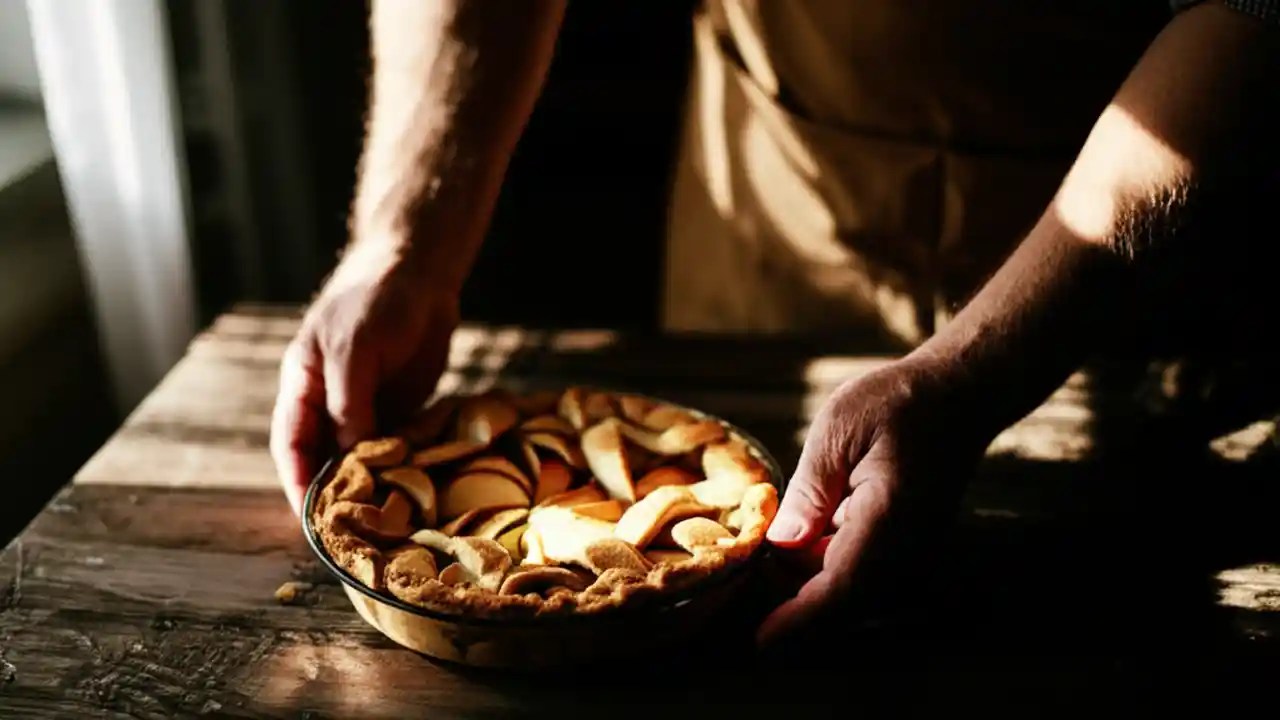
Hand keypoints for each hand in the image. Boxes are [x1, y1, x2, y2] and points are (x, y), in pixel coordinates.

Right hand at [269, 243, 459, 515]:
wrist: (421, 269)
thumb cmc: (377, 298)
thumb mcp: (356, 348)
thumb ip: (348, 402)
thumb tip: (347, 457)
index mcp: (302, 385)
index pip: (290, 445)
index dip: (296, 483)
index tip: (312, 521)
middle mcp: (329, 402)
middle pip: (323, 459)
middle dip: (334, 496)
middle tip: (353, 536)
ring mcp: (366, 406)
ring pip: (362, 458)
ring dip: (373, 487)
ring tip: (387, 526)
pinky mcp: (401, 407)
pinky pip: (398, 446)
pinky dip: (405, 469)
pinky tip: (418, 495)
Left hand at [756, 358, 990, 647]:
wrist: (959, 395)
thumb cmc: (897, 403)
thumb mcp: (838, 432)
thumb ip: (810, 492)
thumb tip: (782, 545)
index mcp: (889, 518)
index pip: (842, 589)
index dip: (800, 621)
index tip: (761, 642)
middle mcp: (910, 547)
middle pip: (846, 604)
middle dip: (795, 598)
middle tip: (756, 567)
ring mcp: (917, 552)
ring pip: (856, 595)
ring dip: (812, 583)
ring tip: (777, 548)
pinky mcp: (912, 549)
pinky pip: (869, 577)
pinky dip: (832, 568)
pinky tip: (810, 535)